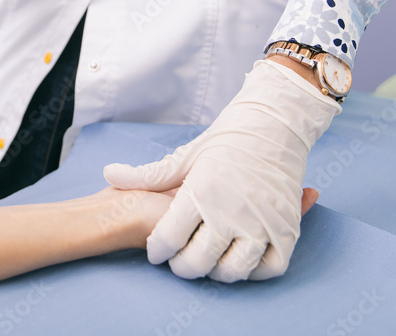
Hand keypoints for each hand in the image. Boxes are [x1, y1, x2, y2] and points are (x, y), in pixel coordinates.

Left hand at [103, 59, 339, 281]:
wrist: (275, 124)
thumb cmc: (227, 139)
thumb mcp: (186, 155)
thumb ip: (149, 174)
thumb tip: (109, 174)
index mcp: (201, 192)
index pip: (168, 239)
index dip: (158, 250)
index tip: (157, 249)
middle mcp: (230, 210)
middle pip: (198, 262)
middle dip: (183, 266)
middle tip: (180, 260)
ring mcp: (261, 222)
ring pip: (233, 270)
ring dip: (217, 271)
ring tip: (209, 260)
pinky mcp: (286, 228)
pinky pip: (271, 267)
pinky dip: (255, 270)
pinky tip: (241, 258)